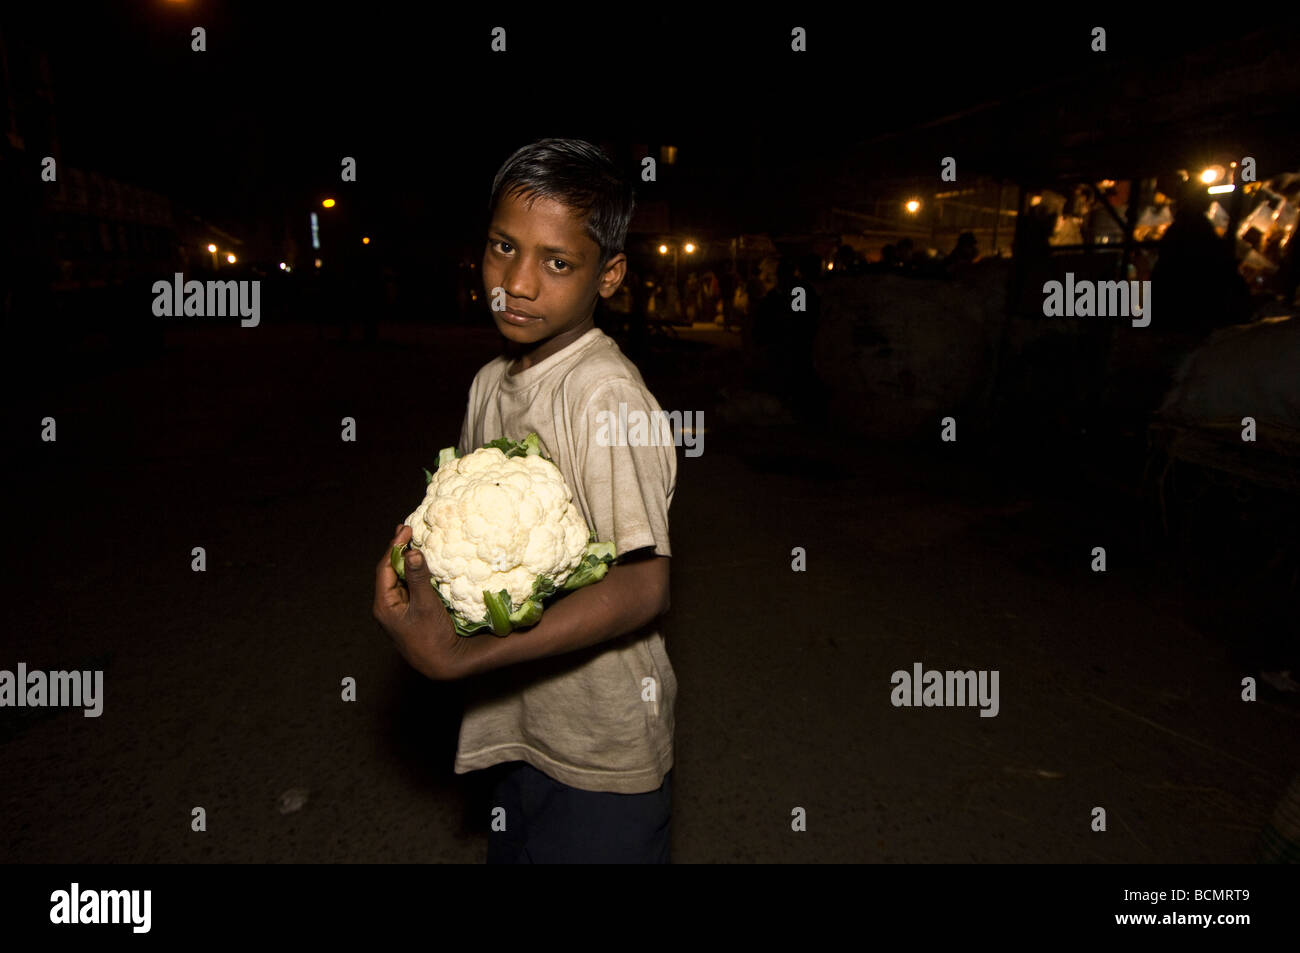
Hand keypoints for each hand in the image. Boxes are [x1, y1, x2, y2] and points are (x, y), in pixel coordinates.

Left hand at [373, 524, 464, 679]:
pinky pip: (408, 588)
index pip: (385, 568)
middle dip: (398, 550)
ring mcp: (398, 611)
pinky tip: (422, 565)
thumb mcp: (426, 605)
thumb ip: (419, 577)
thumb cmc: (432, 637)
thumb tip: (413, 551)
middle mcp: (387, 607)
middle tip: (407, 530)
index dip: (394, 546)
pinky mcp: (409, 614)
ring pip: (399, 579)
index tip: (406, 529)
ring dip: (406, 561)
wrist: (442, 664)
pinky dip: (414, 573)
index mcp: (384, 605)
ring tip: (413, 542)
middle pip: (390, 571)